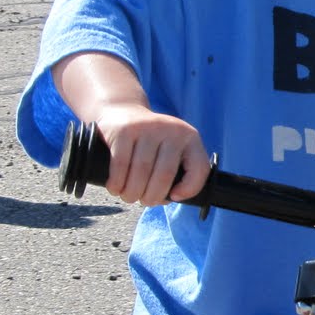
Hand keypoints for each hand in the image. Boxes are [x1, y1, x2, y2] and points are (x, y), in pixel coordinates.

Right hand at [93, 105, 209, 205]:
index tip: (175, 197)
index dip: (189, 189)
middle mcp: (172, 130)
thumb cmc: (150, 143)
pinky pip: (121, 164)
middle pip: (165, 174)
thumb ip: (178, 171)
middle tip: (144, 201)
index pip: (199, 168)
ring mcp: (147, 128)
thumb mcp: (171, 150)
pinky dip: (117, 182)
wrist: (121, 112)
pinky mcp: (124, 130)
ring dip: (133, 192)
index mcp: (190, 138)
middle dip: (153, 196)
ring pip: (141, 171)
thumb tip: (174, 197)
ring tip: (129, 197)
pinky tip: (115, 188)